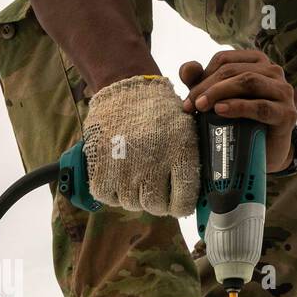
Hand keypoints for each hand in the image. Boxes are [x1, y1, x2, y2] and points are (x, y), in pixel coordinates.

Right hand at [83, 75, 199, 216]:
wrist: (128, 89)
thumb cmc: (162, 111)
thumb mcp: (187, 130)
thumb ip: (191, 160)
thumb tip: (196, 191)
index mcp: (180, 156)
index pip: (183, 202)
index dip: (182, 207)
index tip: (180, 203)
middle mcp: (152, 167)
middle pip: (156, 206)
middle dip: (159, 203)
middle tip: (158, 192)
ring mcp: (124, 170)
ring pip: (131, 203)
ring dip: (136, 197)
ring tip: (138, 182)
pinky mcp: (100, 168)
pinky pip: (107, 196)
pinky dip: (113, 193)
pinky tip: (120, 180)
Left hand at [179, 50, 296, 172]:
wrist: (263, 151)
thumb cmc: (240, 120)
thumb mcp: (216, 99)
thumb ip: (200, 81)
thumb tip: (187, 68)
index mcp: (257, 62)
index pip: (225, 59)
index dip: (202, 75)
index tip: (188, 99)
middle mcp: (274, 71)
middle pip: (234, 70)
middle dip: (208, 87)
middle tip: (190, 106)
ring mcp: (283, 92)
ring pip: (249, 81)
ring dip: (220, 92)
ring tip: (202, 107)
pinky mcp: (287, 114)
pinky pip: (261, 106)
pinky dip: (239, 107)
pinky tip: (221, 110)